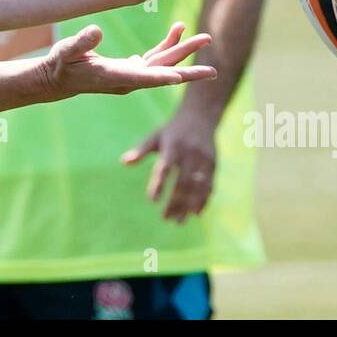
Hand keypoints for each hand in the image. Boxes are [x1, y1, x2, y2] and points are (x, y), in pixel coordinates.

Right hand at [37, 24, 215, 98]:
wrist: (58, 80)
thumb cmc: (60, 65)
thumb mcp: (66, 51)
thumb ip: (82, 42)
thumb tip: (96, 30)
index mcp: (114, 76)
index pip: (141, 78)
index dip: (161, 78)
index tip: (180, 79)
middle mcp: (128, 79)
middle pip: (163, 74)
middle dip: (188, 70)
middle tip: (213, 70)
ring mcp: (132, 74)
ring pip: (164, 64)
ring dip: (184, 52)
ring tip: (205, 38)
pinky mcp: (132, 67)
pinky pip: (156, 57)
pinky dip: (168, 44)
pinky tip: (179, 29)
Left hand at [121, 55, 219, 222]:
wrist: (201, 115)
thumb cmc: (173, 129)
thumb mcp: (155, 136)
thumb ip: (141, 150)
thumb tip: (124, 162)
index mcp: (172, 146)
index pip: (164, 168)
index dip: (159, 184)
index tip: (152, 200)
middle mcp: (189, 153)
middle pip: (182, 182)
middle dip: (175, 202)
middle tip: (165, 218)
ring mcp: (203, 159)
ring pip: (197, 187)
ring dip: (188, 206)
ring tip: (179, 221)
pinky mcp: (213, 163)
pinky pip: (209, 185)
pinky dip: (203, 200)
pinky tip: (196, 214)